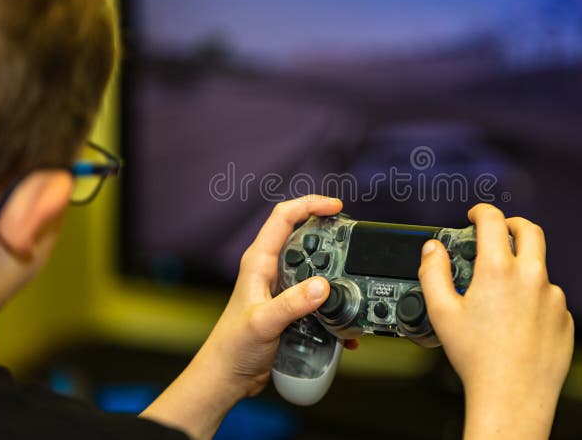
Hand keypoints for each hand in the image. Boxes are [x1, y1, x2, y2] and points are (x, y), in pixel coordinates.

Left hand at [141, 195, 356, 439]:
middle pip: (303, 236)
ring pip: (313, 265)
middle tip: (351, 239)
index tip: (336, 207)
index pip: (283, 217)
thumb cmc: (232, 347)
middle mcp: (271, 269)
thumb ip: (292, 304)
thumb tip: (322, 286)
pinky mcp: (291, 306)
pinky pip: (317, 295)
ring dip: (334, 270)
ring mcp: (282, 287)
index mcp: (258, 262)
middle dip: (329, 233)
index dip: (310, 205)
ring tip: (353, 276)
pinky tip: (344, 321)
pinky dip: (333, 303)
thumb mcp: (263, 323)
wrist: (228, 377)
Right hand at [418, 204, 572, 439]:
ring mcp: (553, 298)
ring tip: (502, 298)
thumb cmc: (477, 359)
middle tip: (501, 232)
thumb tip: (433, 250)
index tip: (476, 216)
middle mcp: (532, 277)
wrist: (513, 397)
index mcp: (499, 270)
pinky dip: (535, 301)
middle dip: (513, 224)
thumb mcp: (441, 313)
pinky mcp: (566, 319)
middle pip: (530, 230)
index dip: (482, 211)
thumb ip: (433, 273)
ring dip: (523, 270)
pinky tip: (518, 324)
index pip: (494, 220)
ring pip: (540, 269)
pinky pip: (550, 300)